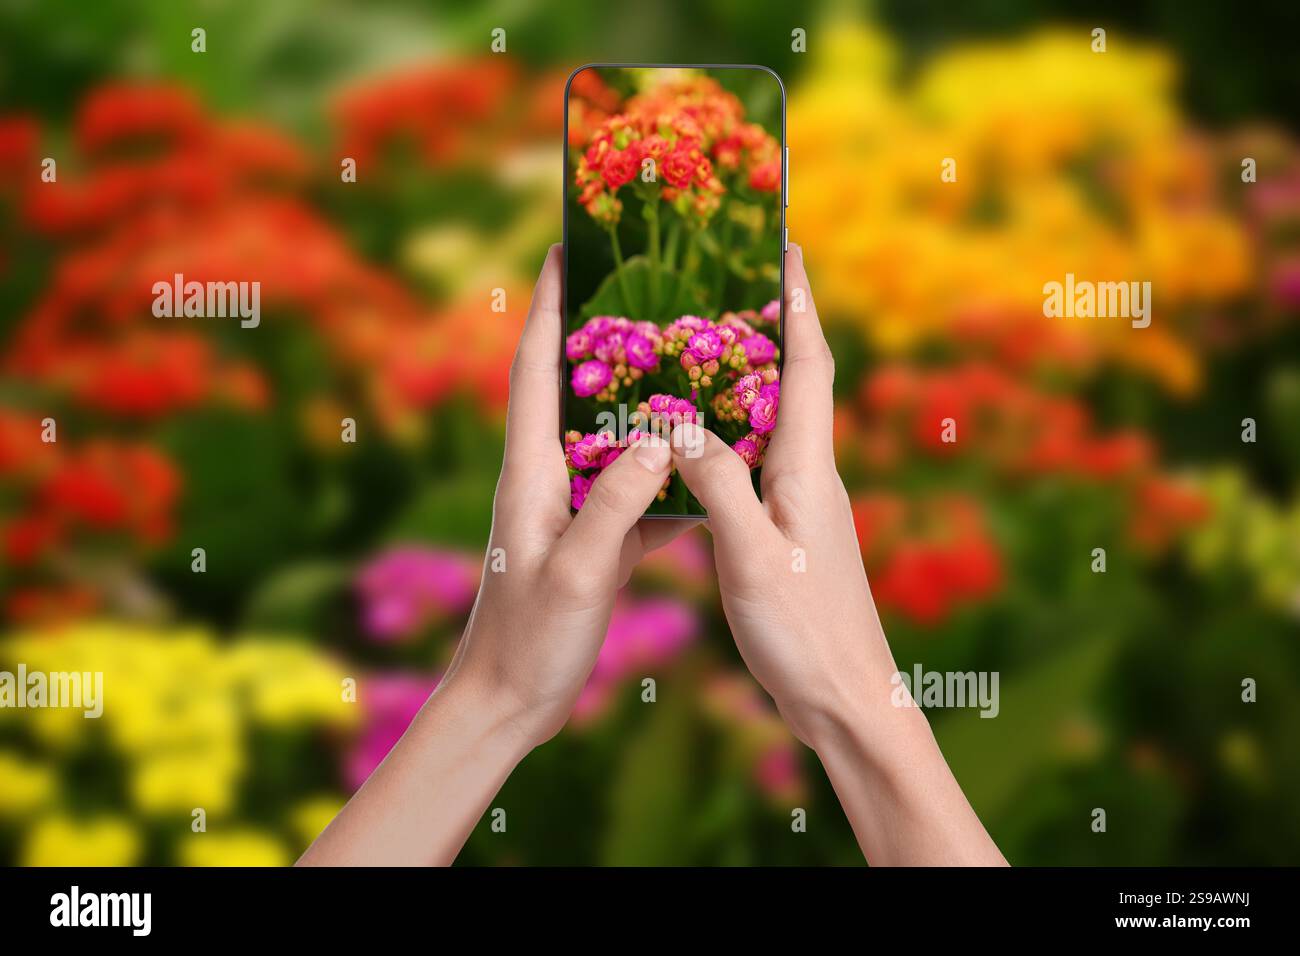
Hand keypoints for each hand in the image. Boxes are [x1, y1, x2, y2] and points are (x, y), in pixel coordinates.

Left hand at [299, 246, 692, 865]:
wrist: (509, 701)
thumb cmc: (528, 639)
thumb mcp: (577, 570)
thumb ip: (619, 503)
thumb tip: (663, 435)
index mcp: (530, 471)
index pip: (535, 368)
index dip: (550, 304)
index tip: (564, 244)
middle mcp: (548, 477)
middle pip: (575, 388)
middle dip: (603, 333)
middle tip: (647, 286)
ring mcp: (573, 507)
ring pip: (614, 437)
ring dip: (647, 401)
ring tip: (694, 361)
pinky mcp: (596, 539)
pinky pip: (639, 490)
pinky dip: (672, 472)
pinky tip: (714, 467)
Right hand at [668, 243, 1005, 864]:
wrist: (848, 703)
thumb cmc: (806, 636)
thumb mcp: (752, 560)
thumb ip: (718, 488)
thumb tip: (682, 426)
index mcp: (809, 470)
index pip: (807, 365)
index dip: (798, 302)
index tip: (785, 245)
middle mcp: (813, 477)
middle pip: (793, 383)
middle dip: (769, 327)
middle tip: (725, 283)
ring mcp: (803, 507)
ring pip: (771, 425)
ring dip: (744, 381)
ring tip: (697, 348)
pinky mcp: (789, 536)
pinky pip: (756, 466)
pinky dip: (728, 439)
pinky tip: (694, 446)